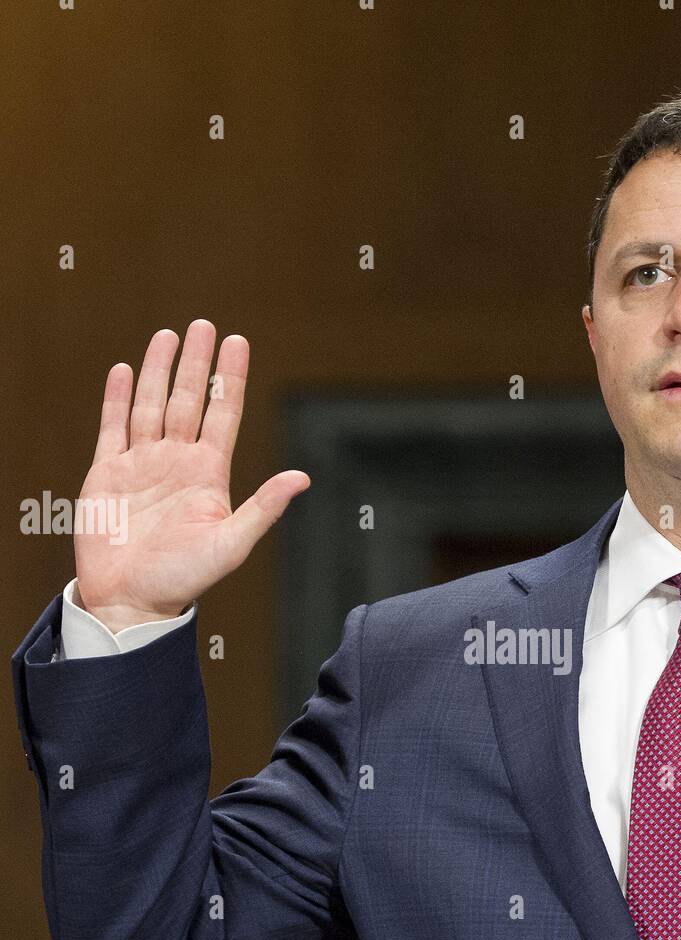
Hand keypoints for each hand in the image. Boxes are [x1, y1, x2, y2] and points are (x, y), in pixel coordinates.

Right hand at [74, 320, 309, 631]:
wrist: (130, 601)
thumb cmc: (182, 581)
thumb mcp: (230, 544)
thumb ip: (263, 508)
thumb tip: (302, 478)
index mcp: (208, 475)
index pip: (224, 413)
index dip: (231, 377)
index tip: (238, 342)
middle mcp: (176, 462)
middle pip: (189, 399)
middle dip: (197, 362)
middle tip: (204, 324)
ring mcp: (141, 465)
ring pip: (152, 405)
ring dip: (159, 370)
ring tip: (169, 335)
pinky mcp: (106, 473)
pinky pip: (113, 426)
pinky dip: (117, 398)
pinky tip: (123, 370)